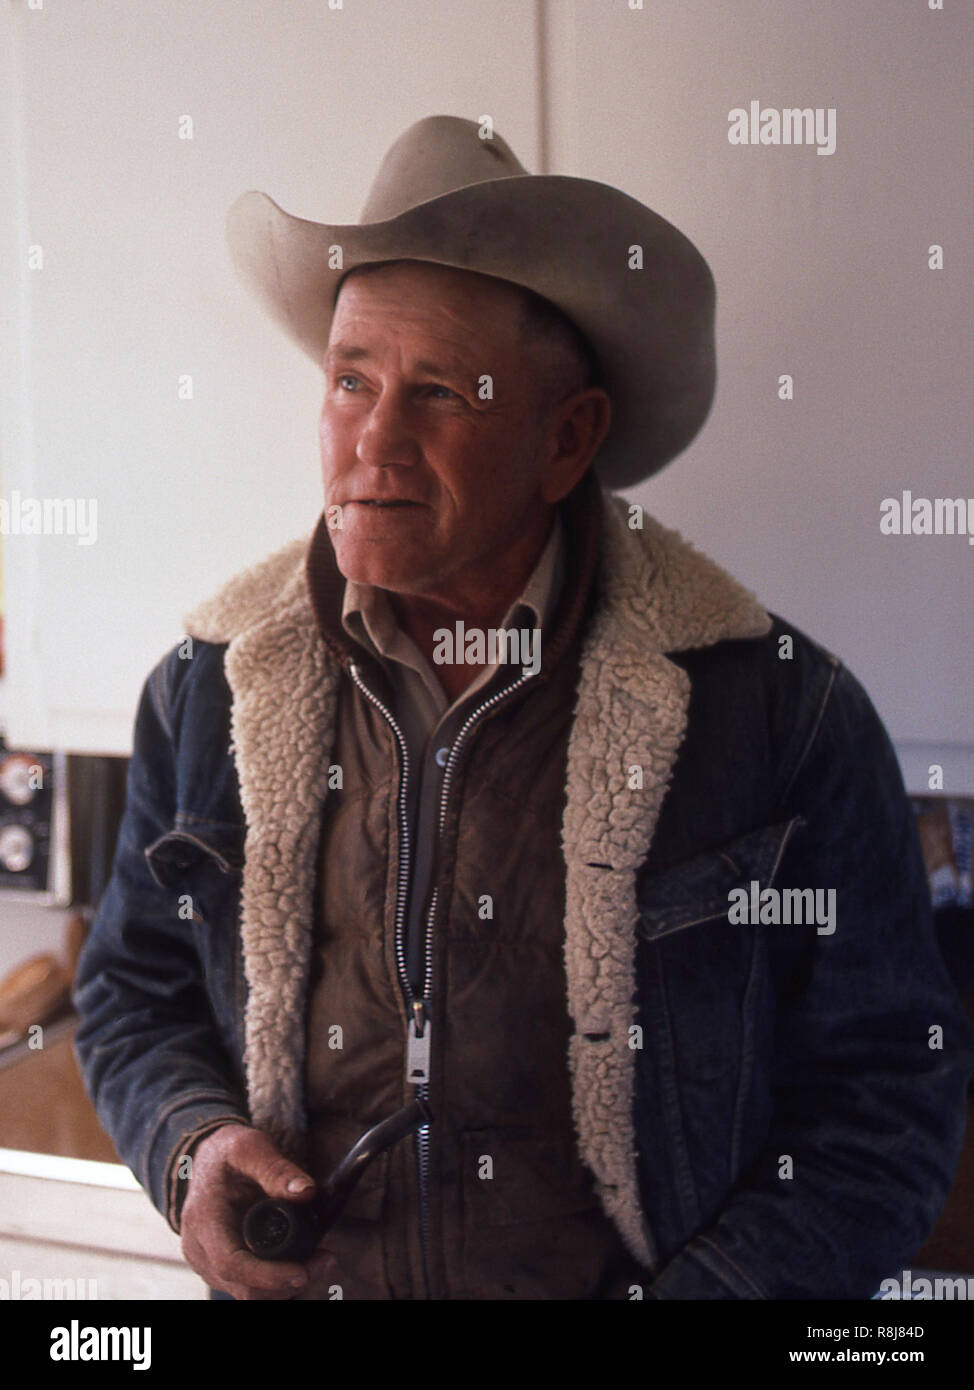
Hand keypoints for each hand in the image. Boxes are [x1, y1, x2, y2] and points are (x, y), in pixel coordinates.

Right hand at [179, 1122, 338, 1299]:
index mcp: (204, 1218)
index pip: (230, 1262)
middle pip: (242, 1286)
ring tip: (320, 1258)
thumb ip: (276, 1169)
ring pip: (247, 1293)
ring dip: (285, 1285)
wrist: (208, 1160)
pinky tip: (303, 1261)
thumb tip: (307, 1192)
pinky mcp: (220, 1268)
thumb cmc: (228, 1152)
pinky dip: (277, 1282)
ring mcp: (207, 1262)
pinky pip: (249, 1286)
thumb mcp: (251, 1147)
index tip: (302, 1272)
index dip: (266, 1275)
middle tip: (326, 1260)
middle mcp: (199, 1248)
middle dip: (286, 1284)